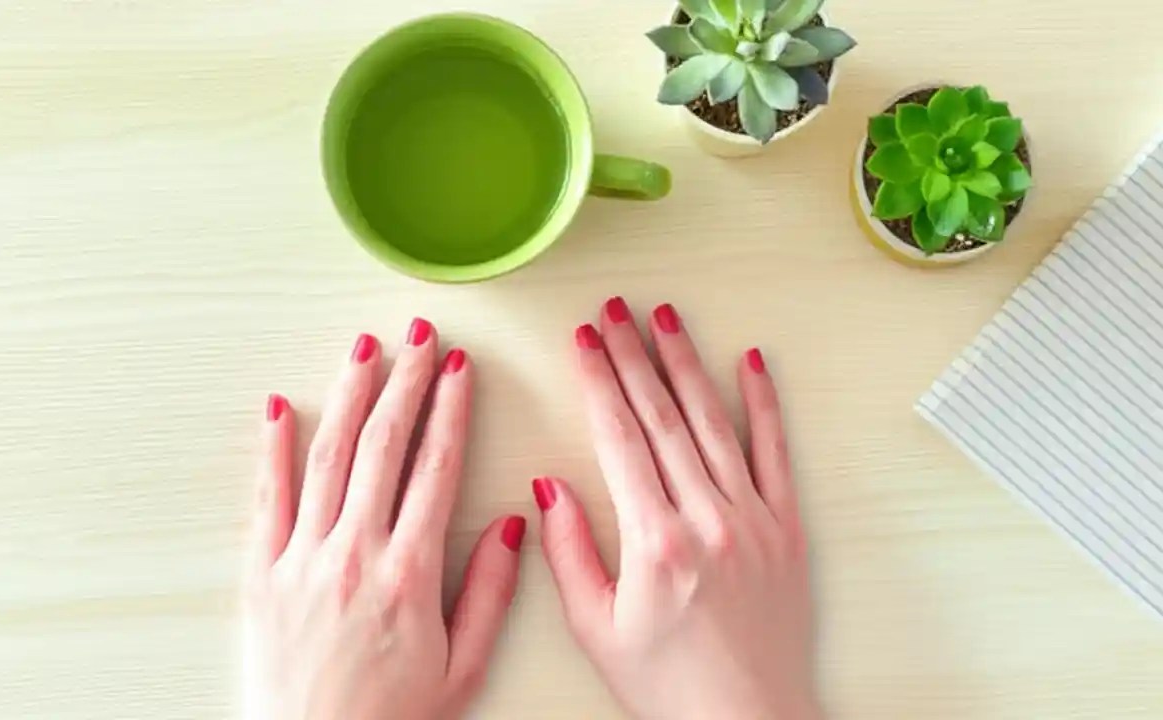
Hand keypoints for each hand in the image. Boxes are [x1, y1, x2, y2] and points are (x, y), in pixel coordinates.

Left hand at [241, 320, 525, 719]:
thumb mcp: (462, 667)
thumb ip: (490, 591)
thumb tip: (512, 522)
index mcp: (409, 574)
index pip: (436, 468)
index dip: (450, 410)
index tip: (460, 370)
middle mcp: (353, 554)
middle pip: (383, 446)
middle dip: (405, 382)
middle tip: (418, 338)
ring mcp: (302, 558)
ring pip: (327, 457)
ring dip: (347, 396)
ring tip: (363, 350)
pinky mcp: (262, 573)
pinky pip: (267, 497)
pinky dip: (273, 449)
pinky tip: (280, 408)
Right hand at [535, 299, 818, 719]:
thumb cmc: (671, 688)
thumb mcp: (596, 629)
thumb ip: (567, 554)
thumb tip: (549, 488)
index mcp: (655, 540)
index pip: (619, 437)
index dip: (598, 380)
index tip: (584, 339)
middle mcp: (708, 517)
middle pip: (663, 416)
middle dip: (634, 354)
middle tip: (615, 309)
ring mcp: (754, 518)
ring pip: (715, 421)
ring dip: (686, 363)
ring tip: (667, 317)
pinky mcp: (787, 528)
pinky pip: (775, 452)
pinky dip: (764, 403)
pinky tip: (750, 362)